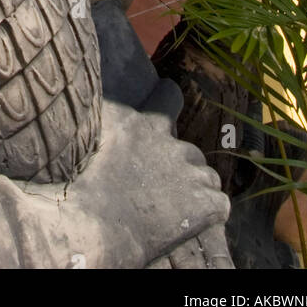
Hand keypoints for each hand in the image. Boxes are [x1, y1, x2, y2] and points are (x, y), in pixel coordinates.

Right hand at [25, 100, 229, 268]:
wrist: (98, 225)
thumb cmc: (87, 180)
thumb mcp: (91, 132)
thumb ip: (100, 106)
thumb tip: (89, 82)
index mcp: (148, 125)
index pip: (170, 97)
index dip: (169, 97)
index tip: (169, 95)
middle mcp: (175, 146)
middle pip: (188, 150)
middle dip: (177, 164)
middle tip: (154, 184)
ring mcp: (193, 176)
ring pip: (206, 176)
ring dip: (194, 187)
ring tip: (169, 204)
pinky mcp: (205, 205)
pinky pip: (219, 203)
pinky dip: (209, 211)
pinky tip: (188, 219)